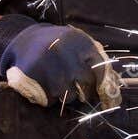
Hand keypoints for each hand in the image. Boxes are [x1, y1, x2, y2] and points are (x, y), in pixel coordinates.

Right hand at [0, 15, 121, 108]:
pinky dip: (50, 97)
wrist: (23, 39)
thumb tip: (114, 85)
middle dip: (84, 90)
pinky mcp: (35, 78)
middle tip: (75, 85)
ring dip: (66, 94)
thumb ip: (94, 59)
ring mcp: (50, 67)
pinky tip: (46, 84)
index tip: (104, 95)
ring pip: (69, 96)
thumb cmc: (56, 44)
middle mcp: (67, 54)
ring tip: (57, 81)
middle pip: (86, 86)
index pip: (101, 71)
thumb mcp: (76, 43)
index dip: (103, 86)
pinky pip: (51, 99)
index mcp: (81, 43)